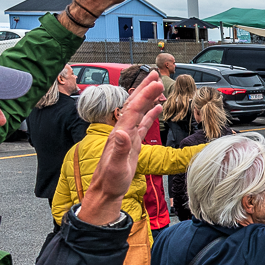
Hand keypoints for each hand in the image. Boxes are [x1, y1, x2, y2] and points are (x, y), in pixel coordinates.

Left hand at [77, 71, 161, 224]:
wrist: (106, 190)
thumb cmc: (110, 180)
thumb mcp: (116, 166)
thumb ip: (119, 149)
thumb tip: (121, 132)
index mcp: (121, 133)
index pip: (134, 109)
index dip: (145, 94)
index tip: (157, 83)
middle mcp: (123, 131)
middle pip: (135, 104)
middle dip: (145, 89)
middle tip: (156, 75)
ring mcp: (128, 136)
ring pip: (139, 111)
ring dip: (148, 97)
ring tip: (157, 85)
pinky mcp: (133, 143)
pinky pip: (143, 124)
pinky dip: (150, 114)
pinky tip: (157, 108)